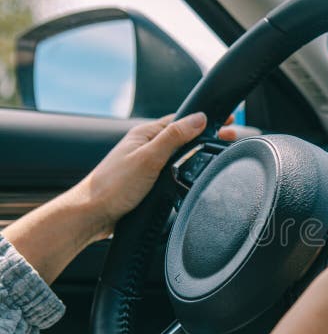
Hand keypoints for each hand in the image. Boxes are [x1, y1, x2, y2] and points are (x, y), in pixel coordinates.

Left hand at [76, 112, 231, 238]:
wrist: (92, 214)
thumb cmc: (113, 186)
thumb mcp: (148, 158)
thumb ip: (174, 136)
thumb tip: (199, 118)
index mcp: (146, 134)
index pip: (182, 120)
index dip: (206, 120)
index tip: (227, 122)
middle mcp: (147, 147)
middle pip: (184, 136)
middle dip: (207, 135)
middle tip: (228, 140)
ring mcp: (147, 164)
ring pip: (179, 154)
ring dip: (197, 152)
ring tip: (217, 154)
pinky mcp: (148, 182)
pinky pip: (174, 171)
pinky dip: (187, 170)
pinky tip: (195, 176)